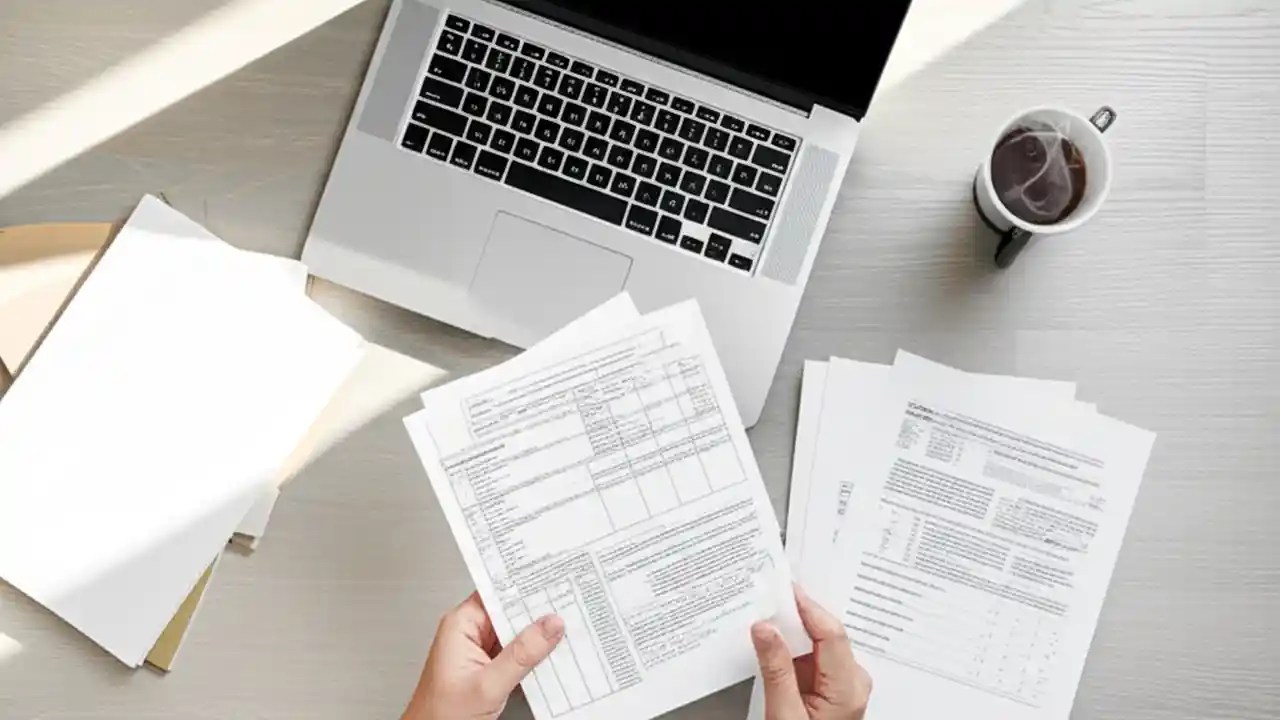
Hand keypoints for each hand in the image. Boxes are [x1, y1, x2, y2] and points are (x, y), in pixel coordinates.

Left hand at [403, 592, 564, 719]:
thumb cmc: (441, 716)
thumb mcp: (488, 685)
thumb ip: (522, 654)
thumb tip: (550, 625)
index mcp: (460, 625)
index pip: (497, 593)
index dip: (524, 587)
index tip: (551, 583)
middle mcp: (467, 633)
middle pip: (509, 612)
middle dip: (536, 613)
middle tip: (566, 611)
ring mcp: (478, 651)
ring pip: (514, 633)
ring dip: (536, 636)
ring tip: (562, 634)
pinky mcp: (486, 667)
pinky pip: (514, 652)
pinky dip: (531, 654)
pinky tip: (547, 656)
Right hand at [751, 586, 871, 719]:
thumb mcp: (783, 713)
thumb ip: (775, 669)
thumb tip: (765, 629)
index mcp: (848, 688)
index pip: (830, 633)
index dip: (807, 606)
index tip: (784, 589)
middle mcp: (853, 682)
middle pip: (826, 634)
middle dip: (797, 615)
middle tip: (769, 596)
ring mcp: (845, 684)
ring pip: (819, 643)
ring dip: (793, 630)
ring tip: (767, 616)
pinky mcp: (833, 686)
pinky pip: (814, 656)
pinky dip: (794, 647)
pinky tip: (774, 642)